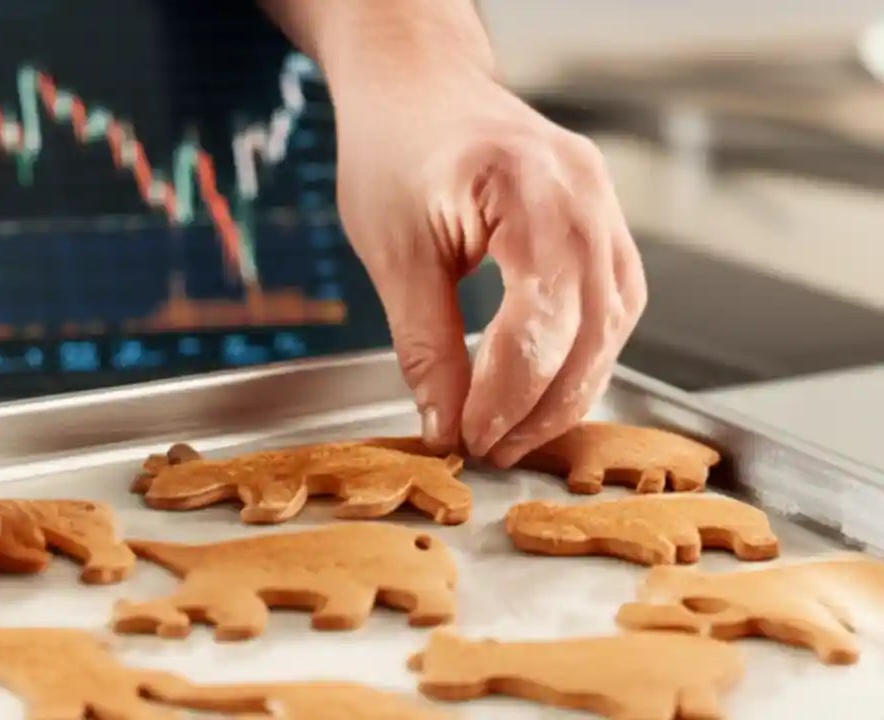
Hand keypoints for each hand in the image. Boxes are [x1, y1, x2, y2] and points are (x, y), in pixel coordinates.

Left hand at [332, 60, 646, 465]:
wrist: (417, 86)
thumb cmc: (395, 148)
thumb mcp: (393, 253)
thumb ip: (425, 345)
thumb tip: (445, 425)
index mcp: (529, 188)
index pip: (541, 317)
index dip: (509, 393)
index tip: (472, 437)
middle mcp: (586, 193)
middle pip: (592, 326)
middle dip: (545, 404)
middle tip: (496, 449)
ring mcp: (604, 203)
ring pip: (614, 319)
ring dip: (571, 386)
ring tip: (518, 431)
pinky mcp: (601, 219)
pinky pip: (612, 298)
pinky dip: (583, 350)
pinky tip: (545, 385)